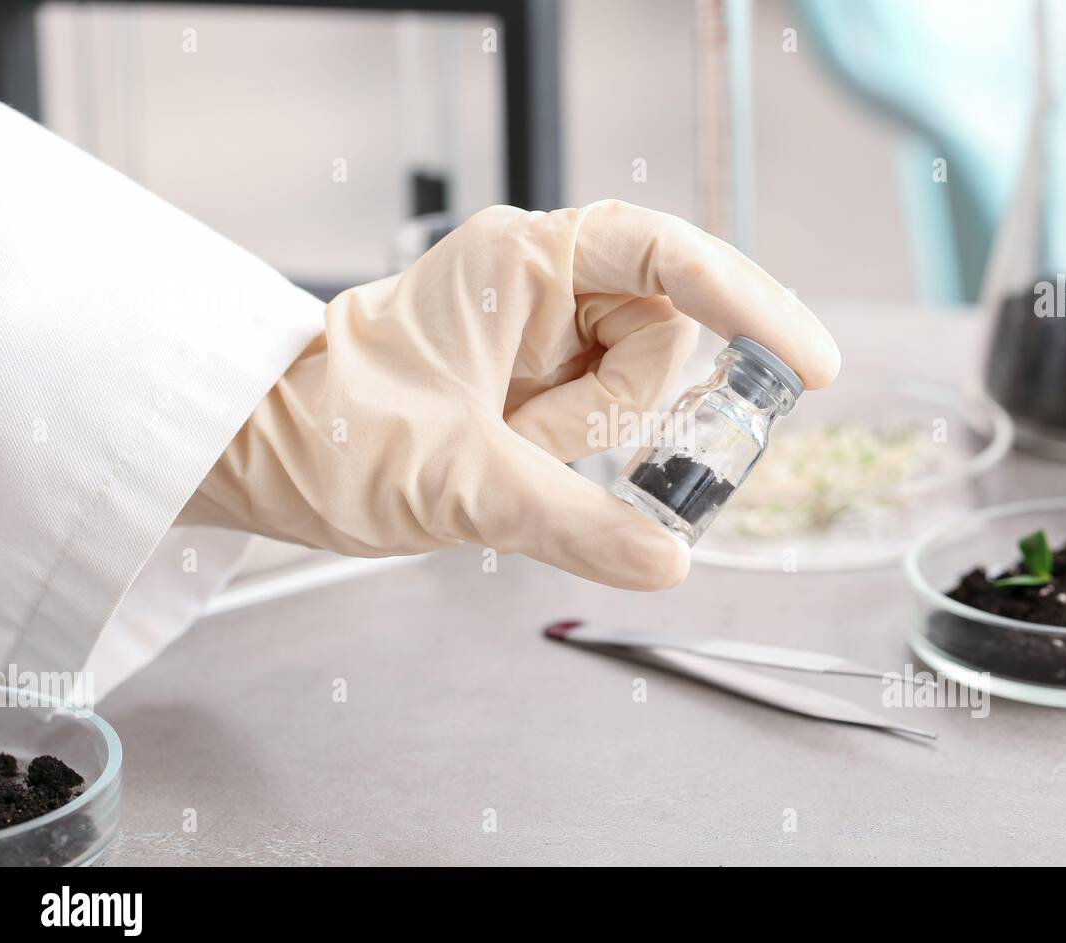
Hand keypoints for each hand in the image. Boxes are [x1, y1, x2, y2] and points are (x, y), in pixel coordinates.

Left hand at [180, 201, 839, 588]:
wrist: (257, 450)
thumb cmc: (329, 429)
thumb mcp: (461, 484)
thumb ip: (575, 524)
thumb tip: (672, 562)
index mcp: (527, 264)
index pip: (669, 257)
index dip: (750, 303)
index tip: (809, 367)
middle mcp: (542, 287)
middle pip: (661, 343)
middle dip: (614, 414)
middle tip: (532, 447)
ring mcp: (539, 336)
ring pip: (633, 393)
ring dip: (582, 444)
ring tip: (498, 456)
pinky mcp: (532, 382)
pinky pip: (600, 421)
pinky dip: (577, 458)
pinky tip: (516, 466)